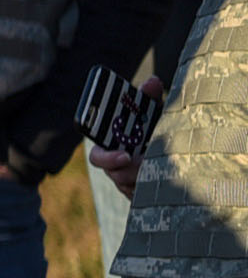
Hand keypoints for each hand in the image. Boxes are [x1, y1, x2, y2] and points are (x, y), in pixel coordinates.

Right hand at [90, 75, 165, 199]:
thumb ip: (149, 99)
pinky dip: (154, 188)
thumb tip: (152, 81)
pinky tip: (166, 180)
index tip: (125, 155)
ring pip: (132, 187)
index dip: (107, 158)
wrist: (178, 154)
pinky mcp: (140, 195)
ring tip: (164, 169)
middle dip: (130, 173)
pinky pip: (143, 196)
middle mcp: (116, 168)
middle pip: (115, 176)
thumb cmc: (158, 130)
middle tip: (149, 167)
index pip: (98, 156)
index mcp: (112, 148)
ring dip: (147, 178)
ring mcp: (128, 183)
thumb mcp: (154, 114)